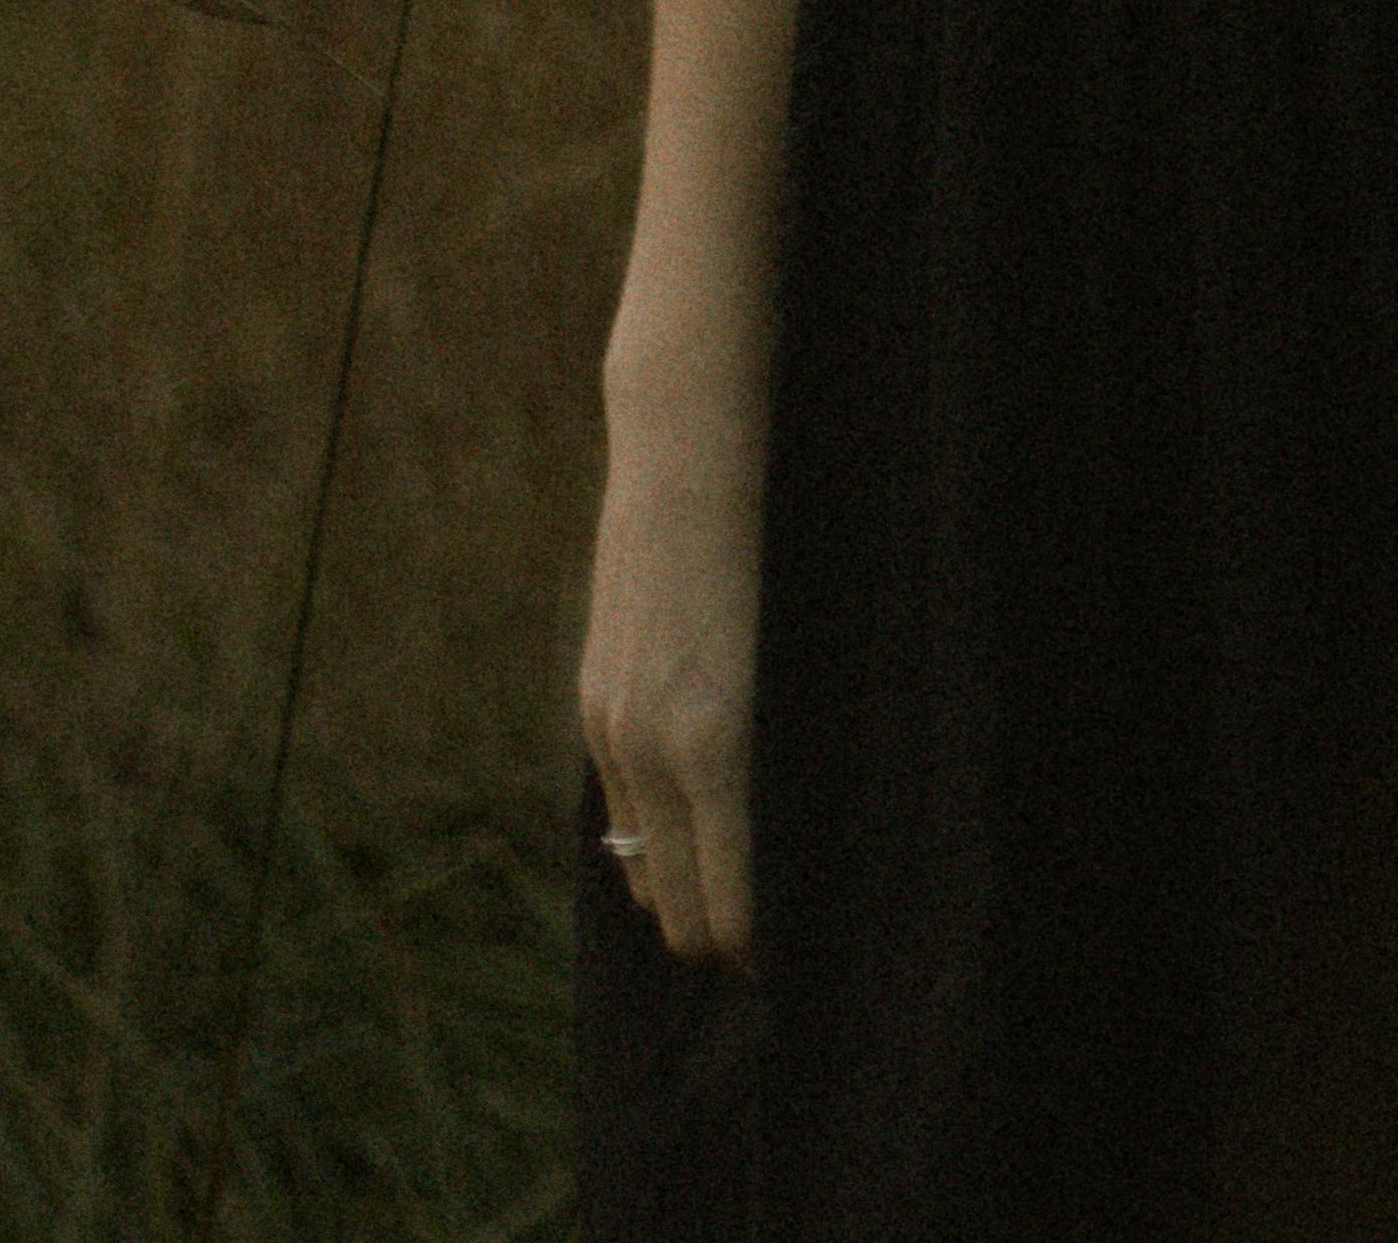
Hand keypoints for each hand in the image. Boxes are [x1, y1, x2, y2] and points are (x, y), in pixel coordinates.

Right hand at [582, 361, 767, 966]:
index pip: (729, 902)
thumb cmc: (780, 536)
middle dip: (722, 937)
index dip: (763, 943)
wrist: (690, 445)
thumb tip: (792, 841)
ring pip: (640, 867)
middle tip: (776, 947)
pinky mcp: (595, 698)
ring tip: (734, 906)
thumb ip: (785, 749)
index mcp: (719, 741)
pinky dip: (653, 842)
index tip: (802, 953)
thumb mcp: (800, 652)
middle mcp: (653, 745)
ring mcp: (613, 724)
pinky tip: (686, 843)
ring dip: (683, 893)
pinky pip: (620, 809)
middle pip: (676, 908)